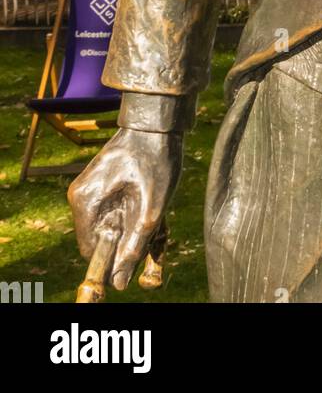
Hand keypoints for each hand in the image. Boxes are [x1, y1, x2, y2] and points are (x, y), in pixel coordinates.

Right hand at [68, 128, 181, 289]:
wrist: (158, 119)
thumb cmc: (156, 157)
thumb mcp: (152, 206)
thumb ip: (135, 244)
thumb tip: (119, 283)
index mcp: (85, 202)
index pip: (90, 250)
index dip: (114, 258)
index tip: (141, 253)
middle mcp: (81, 196)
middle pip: (102, 237)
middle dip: (130, 240)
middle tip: (158, 232)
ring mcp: (90, 188)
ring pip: (112, 225)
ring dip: (136, 227)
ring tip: (160, 215)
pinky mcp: (102, 183)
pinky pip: (115, 211)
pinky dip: (135, 214)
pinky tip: (154, 203)